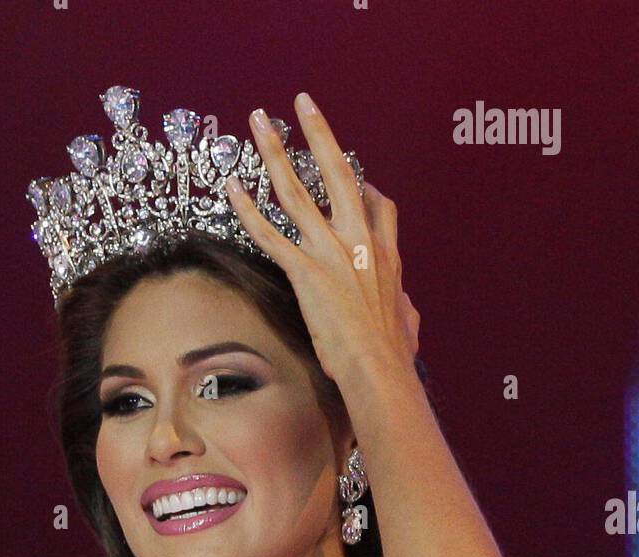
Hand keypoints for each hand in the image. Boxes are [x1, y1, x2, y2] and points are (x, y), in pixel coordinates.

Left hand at [225, 93, 420, 386]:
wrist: (380, 368)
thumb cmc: (393, 357)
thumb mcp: (408, 324)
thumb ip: (405, 309)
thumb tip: (408, 313)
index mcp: (386, 254)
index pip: (378, 205)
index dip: (367, 189)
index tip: (360, 179)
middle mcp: (358, 241)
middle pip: (338, 172)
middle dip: (319, 134)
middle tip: (303, 105)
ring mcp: (330, 251)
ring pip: (297, 189)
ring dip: (274, 151)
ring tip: (259, 121)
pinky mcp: (304, 270)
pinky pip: (268, 232)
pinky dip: (247, 208)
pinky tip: (231, 187)